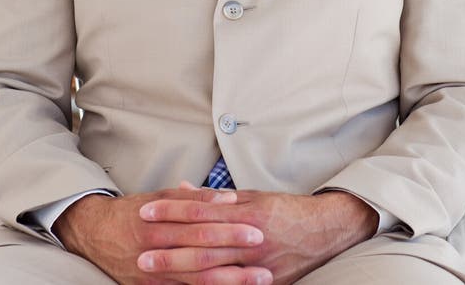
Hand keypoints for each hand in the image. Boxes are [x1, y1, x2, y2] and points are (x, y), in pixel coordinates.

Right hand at [54, 189, 270, 284]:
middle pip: (200, 249)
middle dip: (233, 250)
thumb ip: (193, 199)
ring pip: (197, 277)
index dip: (227, 224)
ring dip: (230, 279)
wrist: (96, 233)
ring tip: (259, 279)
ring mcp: (154, 272)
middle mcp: (157, 246)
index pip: (199, 220)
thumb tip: (228, 199)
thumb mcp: (160, 197)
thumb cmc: (135, 211)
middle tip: (263, 250)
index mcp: (160, 219)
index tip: (255, 226)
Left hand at [138, 187, 377, 284]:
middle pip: (201, 245)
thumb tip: (183, 189)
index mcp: (245, 211)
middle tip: (140, 254)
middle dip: (169, 251)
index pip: (200, 210)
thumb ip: (217, 197)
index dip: (171, 211)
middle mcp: (249, 237)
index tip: (146, 212)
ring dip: (181, 272)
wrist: (324, 230)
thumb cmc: (285, 210)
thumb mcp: (251, 196)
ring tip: (155, 274)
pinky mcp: (266, 284)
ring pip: (213, 271)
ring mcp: (257, 264)